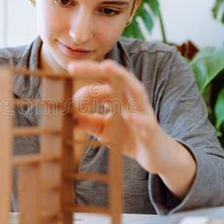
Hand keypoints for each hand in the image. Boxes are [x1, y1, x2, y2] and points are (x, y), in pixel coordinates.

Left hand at [68, 59, 172, 173]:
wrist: (156, 156)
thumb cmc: (128, 137)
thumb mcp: (103, 129)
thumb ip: (87, 121)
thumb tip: (68, 114)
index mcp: (119, 95)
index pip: (99, 82)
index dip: (81, 89)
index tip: (67, 101)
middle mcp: (131, 98)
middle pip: (114, 76)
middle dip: (94, 69)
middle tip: (71, 67)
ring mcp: (143, 112)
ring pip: (134, 90)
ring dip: (121, 78)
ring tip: (106, 67)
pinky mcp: (151, 129)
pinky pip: (145, 122)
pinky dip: (137, 119)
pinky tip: (128, 116)